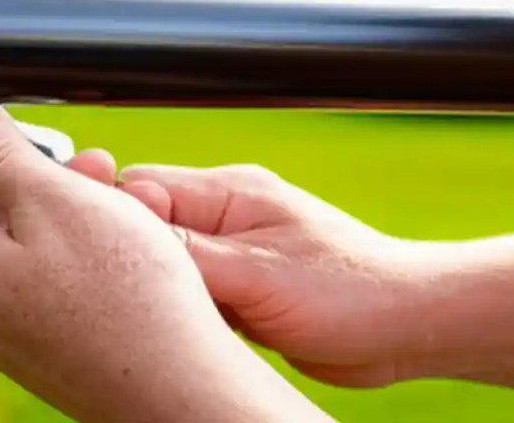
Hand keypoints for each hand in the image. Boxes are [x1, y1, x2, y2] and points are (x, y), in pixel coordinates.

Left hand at [0, 88, 326, 422]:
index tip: (23, 141)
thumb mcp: (56, 198)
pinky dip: (83, 255)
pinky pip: (53, 285)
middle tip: (87, 169)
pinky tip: (124, 246)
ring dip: (67, 213)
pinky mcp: (53, 350)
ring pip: (25, 250)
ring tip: (118, 204)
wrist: (185, 387)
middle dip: (37, 181)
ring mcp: (15, 338)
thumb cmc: (127, 304)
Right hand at [119, 164, 431, 387]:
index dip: (113, 218)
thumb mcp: (256, 275)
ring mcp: (234, 248)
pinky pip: (192, 287)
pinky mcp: (243, 284)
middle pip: (145, 220)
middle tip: (135, 293)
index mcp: (227, 191)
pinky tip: (196, 326)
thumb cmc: (348, 294)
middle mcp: (226, 213)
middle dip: (134, 255)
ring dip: (164, 286)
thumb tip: (122, 221)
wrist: (408, 326)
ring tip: (177, 311)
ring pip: (166, 259)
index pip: (138, 186)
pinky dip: (187, 306)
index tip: (105, 257)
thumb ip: (187, 249)